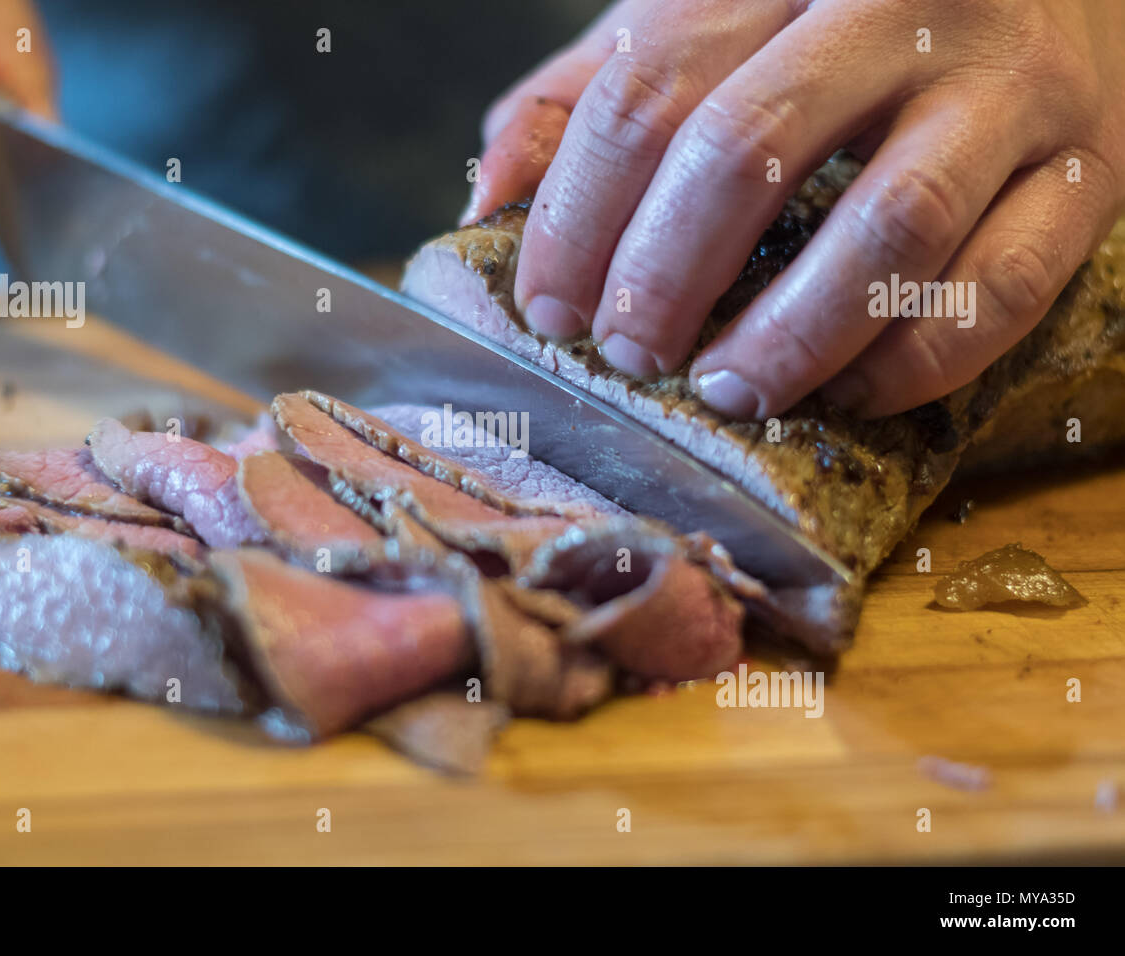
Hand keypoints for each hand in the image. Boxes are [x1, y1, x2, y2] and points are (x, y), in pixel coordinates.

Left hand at [467, 0, 1124, 417]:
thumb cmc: (839, 13)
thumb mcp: (705, 19)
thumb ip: (589, 93)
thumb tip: (488, 194)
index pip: (646, 91)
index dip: (580, 216)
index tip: (547, 310)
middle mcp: (899, 10)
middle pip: (750, 148)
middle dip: (669, 273)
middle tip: (630, 355)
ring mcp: (1008, 88)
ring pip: (889, 225)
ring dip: (792, 332)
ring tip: (731, 389)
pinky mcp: (1093, 165)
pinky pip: (1005, 283)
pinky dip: (920, 357)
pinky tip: (852, 392)